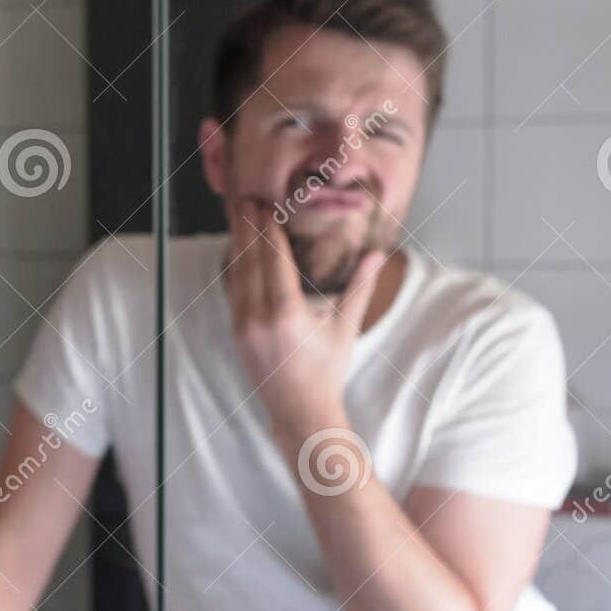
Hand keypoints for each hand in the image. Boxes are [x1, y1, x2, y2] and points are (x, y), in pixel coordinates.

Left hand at [224, 198, 383, 446]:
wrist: (299, 411)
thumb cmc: (327, 370)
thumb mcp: (345, 327)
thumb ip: (358, 288)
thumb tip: (377, 253)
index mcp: (286, 314)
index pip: (273, 261)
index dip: (266, 230)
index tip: (263, 205)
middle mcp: (259, 318)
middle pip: (249, 261)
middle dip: (246, 228)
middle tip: (244, 199)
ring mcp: (243, 326)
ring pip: (236, 274)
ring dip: (236, 243)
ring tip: (237, 217)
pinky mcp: (236, 333)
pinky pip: (233, 291)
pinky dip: (234, 267)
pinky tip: (236, 250)